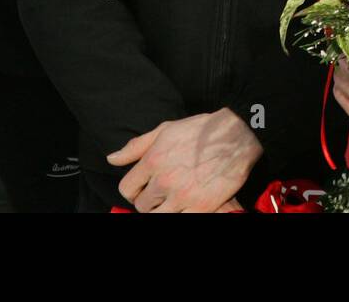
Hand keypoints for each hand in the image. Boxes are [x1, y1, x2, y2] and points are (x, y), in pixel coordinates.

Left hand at [107, 108, 263, 212]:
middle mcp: (164, 180)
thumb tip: (112, 159)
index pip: (127, 188)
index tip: (143, 188)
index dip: (133, 189)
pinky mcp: (200, 208)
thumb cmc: (201, 130)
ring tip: (173, 201)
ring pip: (158, 216)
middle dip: (149, 200)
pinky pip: (179, 219)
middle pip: (142, 205)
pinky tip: (186, 205)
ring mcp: (182, 196)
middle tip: (161, 194)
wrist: (237, 135)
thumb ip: (136, 146)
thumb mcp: (165, 130)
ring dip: (163, 210)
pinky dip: (180, 213)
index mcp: (153, 160)